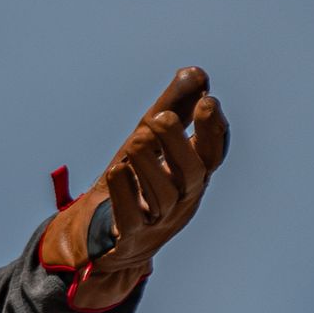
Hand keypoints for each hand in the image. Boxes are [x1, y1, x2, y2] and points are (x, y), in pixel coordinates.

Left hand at [41, 68, 228, 311]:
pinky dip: (124, 192)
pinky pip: (131, 218)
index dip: (213, 128)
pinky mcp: (129, 238)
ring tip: (136, 139)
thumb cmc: (134, 185)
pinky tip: (117, 169)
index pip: (212, 152)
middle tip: (160, 119)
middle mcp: (182, 200)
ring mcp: (157, 222)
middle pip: (192, 173)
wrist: (101, 240)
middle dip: (179, 144)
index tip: (207, 100)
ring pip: (163, 196)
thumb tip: (195, 72)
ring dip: (149, 165)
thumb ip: (173, 107)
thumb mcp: (151, 143)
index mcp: (192, 175)